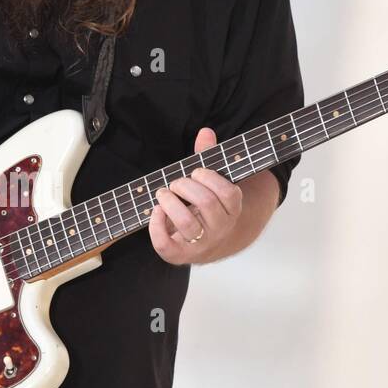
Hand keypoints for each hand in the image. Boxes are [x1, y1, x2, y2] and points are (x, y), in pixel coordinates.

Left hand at [148, 127, 243, 265]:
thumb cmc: (205, 207)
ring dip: (169, 203)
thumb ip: (208, 158)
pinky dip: (156, 226)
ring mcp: (201, 244)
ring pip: (187, 223)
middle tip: (175, 183)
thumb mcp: (210, 184)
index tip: (196, 172)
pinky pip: (166, 245)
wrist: (206, 245)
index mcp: (232, 210)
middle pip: (206, 203)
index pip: (229, 193)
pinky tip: (155, 212)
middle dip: (185, 186)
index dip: (210, 178)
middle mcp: (220, 229)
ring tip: (162, 194)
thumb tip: (205, 132)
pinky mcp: (180, 255)